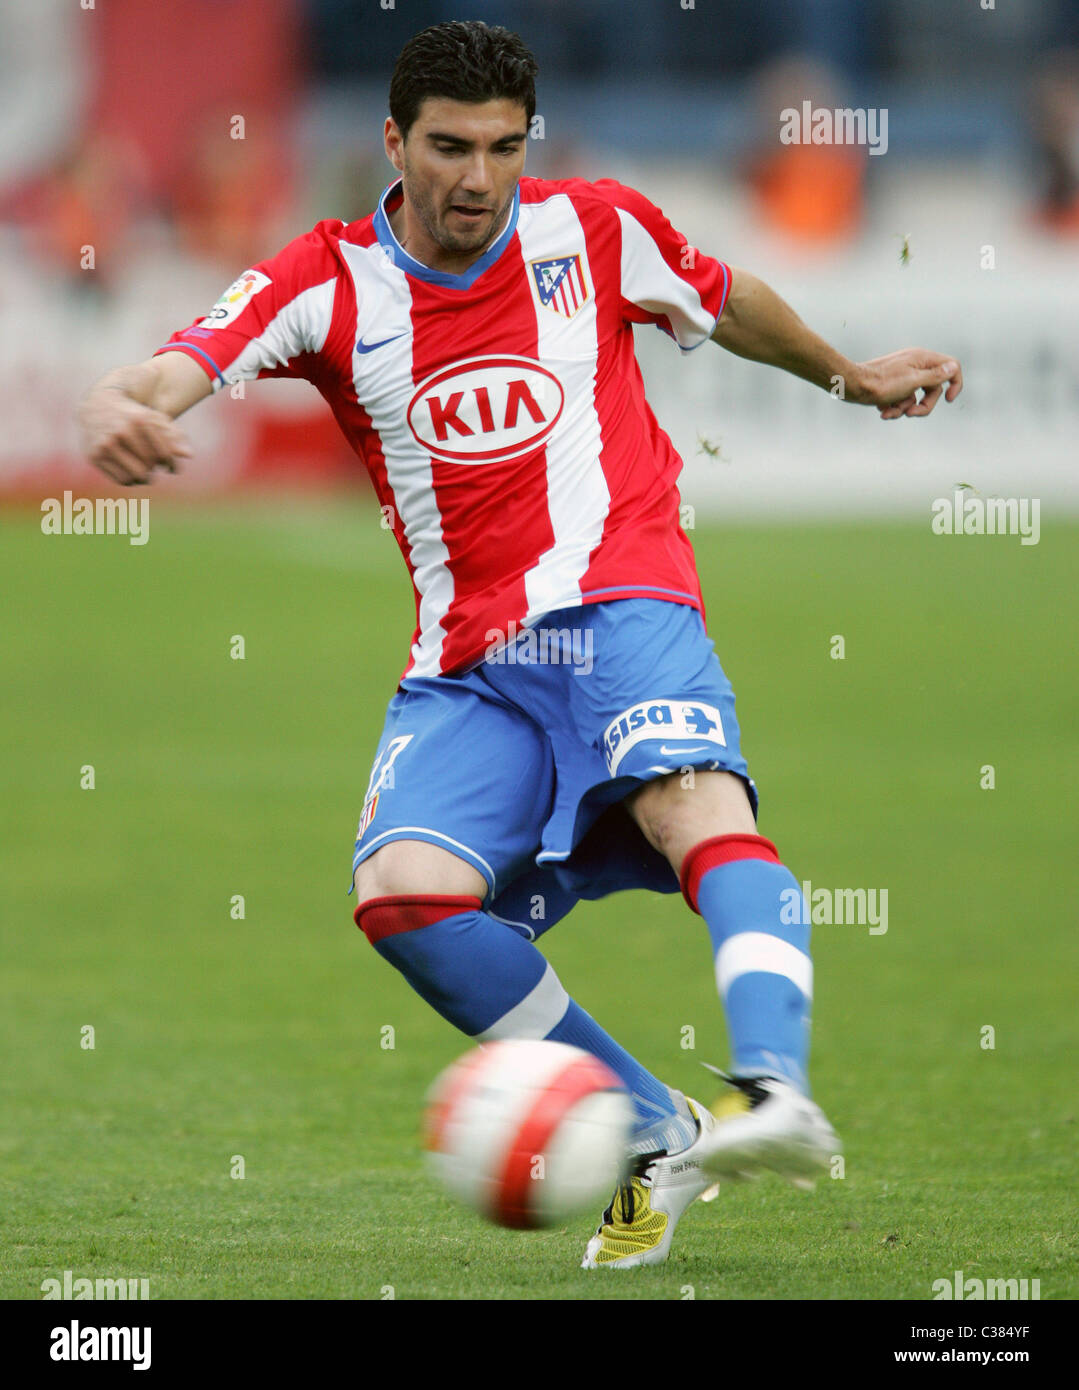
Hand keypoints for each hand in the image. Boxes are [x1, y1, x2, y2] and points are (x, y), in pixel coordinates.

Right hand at [78, 387, 192, 485]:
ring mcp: (106, 444)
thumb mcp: (155, 419)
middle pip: (150, 466)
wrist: (97, 405)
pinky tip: (131, 472)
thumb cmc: (134, 415)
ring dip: (144, 478)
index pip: (164, 454)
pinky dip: (130, 480)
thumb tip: (189, 455)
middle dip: (155, 468)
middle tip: (154, 466)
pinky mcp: (94, 455)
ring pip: (136, 476)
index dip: (171, 464)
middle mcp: (122, 431)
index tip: (172, 468)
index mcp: (140, 420)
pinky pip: (121, 480)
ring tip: (146, 472)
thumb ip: (175, 435)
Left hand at [849, 349, 962, 418]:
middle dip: (923, 406)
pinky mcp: (893, 385)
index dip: (955, 383)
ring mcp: (904, 375)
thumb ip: (935, 376)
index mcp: (923, 359)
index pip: (952, 367)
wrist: (853, 386)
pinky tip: (882, 409)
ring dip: (904, 409)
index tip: (948, 400)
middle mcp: (916, 365)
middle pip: (934, 389)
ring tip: (889, 411)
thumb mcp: (913, 381)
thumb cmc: (881, 383)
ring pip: (916, 398)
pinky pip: (902, 400)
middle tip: (910, 414)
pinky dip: (894, 407)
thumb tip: (953, 368)